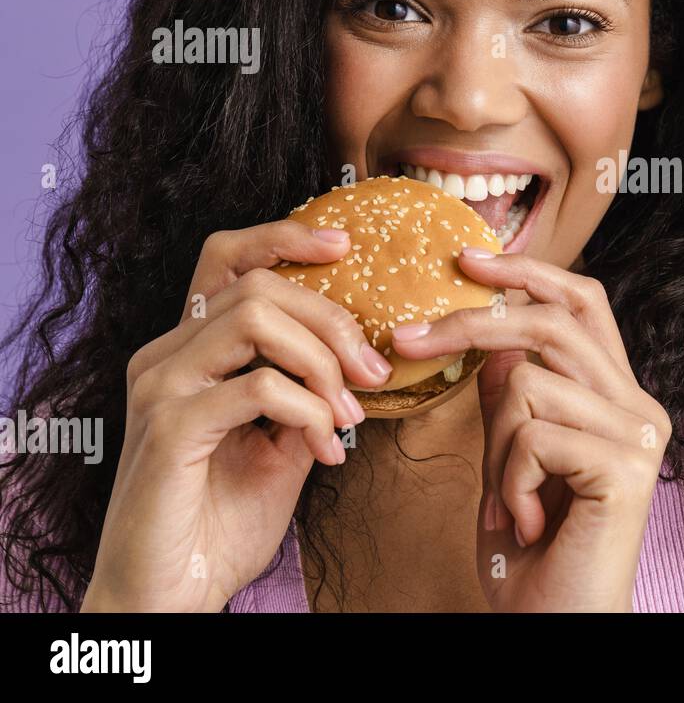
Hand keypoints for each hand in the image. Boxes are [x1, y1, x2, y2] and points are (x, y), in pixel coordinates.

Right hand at [82, 222, 393, 611]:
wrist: (173, 593)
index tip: (345, 245)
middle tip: (373, 371)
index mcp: (189, 352)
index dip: (285, 238)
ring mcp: (161, 387)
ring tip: (349, 414)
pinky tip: (327, 450)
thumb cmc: (221, 522)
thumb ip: (309, 395)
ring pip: (253, 320)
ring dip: (321, 361)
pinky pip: (258, 386)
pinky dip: (309, 411)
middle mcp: (165, 356)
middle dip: (332, 319)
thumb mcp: (282, 447)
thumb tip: (361, 361)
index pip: (228, 258)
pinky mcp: (169, 426)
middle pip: (257, 285)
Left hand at [391, 249, 668, 611]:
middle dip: (470, 324)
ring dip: (496, 449)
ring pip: (529, 383)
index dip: (529, 272)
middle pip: (553, 323)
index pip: (584, 304)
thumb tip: (493, 336)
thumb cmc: (533, 552)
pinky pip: (532, 435)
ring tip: (510, 504)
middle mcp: (641, 406)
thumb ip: (513, 398)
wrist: (558, 627)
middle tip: (404, 341)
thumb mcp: (511, 460)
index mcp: (620, 396)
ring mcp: (641, 434)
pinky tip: (526, 524)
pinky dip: (507, 483)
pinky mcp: (627, 466)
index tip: (468, 259)